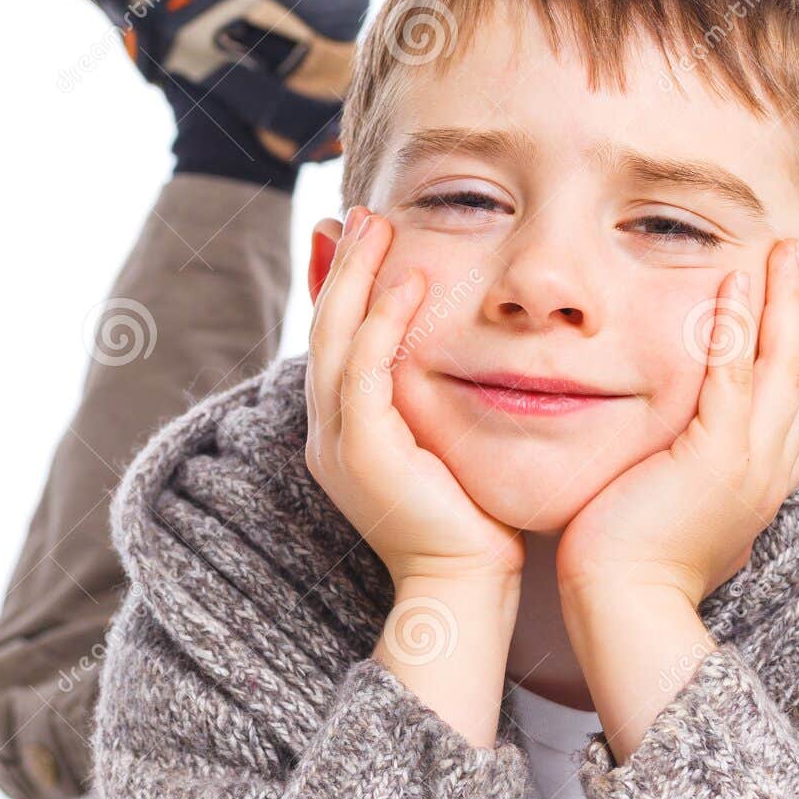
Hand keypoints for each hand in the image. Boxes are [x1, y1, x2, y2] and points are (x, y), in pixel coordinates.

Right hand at [304, 206, 524, 587]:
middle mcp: (329, 434)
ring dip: (355, 277)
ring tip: (377, 226)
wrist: (466, 585)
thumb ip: (435, 399)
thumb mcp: (447, 443)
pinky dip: (383, 323)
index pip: (336, 344)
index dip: (343, 286)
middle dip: (341, 267)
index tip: (359, 236)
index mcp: (344, 434)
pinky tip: (410, 283)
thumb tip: (457, 352)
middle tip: (364, 213)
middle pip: (325, 330)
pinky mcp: (362, 453)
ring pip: (334, 340)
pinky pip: (364, 372)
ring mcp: (338, 444)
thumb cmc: (474, 520)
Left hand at [557, 237, 798, 609]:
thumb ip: (698, 465)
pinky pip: (735, 377)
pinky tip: (734, 279)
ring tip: (788, 248)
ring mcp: (751, 462)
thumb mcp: (683, 501)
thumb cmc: (635, 558)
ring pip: (785, 365)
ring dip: (788, 300)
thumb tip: (689, 450)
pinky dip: (738, 326)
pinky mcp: (716, 458)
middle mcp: (773, 467)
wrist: (624, 604)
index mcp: (770, 477)